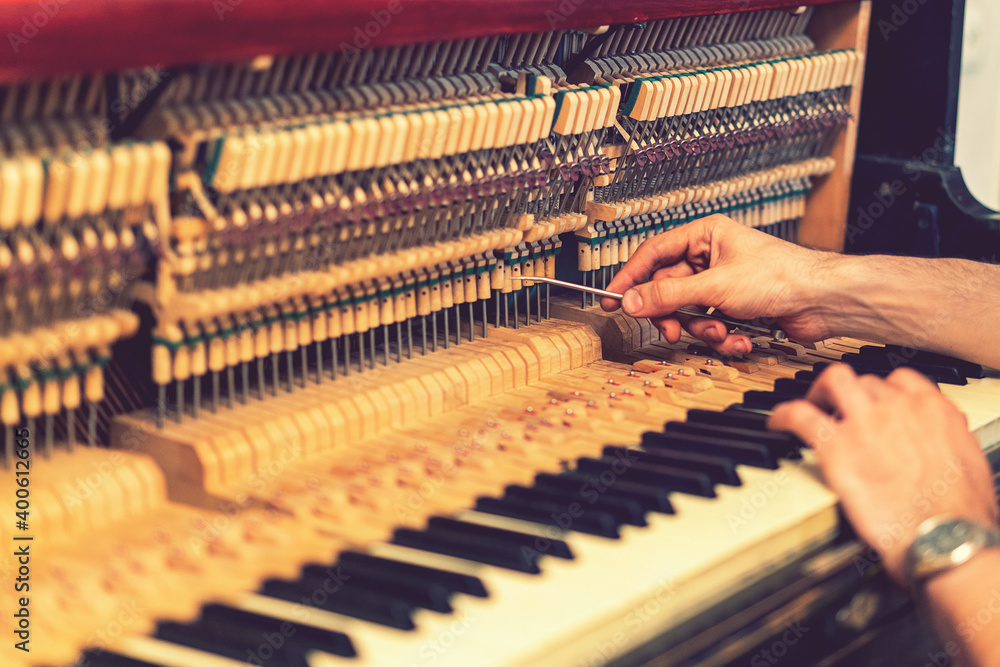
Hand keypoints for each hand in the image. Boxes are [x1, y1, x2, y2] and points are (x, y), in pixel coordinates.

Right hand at [601, 214, 834, 354]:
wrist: (824, 301)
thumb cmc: (782, 277)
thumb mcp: (714, 287)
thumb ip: (667, 295)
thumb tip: (630, 300)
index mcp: (705, 236)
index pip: (653, 254)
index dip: (630, 277)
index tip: (611, 298)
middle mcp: (711, 257)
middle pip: (668, 289)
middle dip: (672, 313)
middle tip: (669, 329)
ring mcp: (723, 284)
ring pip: (689, 312)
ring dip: (701, 329)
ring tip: (719, 332)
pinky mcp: (735, 308)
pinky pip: (710, 325)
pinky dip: (722, 336)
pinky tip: (739, 337)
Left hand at [768, 364, 997, 584]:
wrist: (944, 537)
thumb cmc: (961, 514)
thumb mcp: (970, 463)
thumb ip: (950, 442)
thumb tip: (943, 443)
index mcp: (934, 410)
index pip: (901, 380)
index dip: (883, 390)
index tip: (874, 401)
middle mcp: (898, 407)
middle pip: (865, 381)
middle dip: (851, 395)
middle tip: (841, 411)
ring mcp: (864, 423)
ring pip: (833, 382)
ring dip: (819, 390)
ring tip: (811, 404)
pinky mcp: (835, 446)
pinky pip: (799, 415)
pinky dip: (782, 414)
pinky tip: (777, 422)